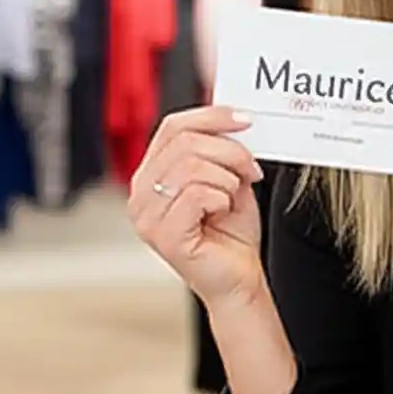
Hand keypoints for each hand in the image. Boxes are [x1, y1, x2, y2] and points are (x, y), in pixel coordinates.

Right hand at [129, 106, 265, 307]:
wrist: (239, 277)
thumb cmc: (231, 233)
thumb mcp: (228, 180)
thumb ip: (221, 152)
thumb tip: (234, 119)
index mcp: (153, 175)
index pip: (173, 127)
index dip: (212, 116)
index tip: (246, 119)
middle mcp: (141, 193)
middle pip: (186, 142)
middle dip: (230, 152)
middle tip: (251, 170)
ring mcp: (147, 216)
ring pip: (192, 166)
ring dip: (227, 179)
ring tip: (233, 196)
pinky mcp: (164, 235)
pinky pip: (198, 195)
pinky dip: (222, 199)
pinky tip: (223, 212)